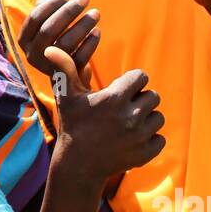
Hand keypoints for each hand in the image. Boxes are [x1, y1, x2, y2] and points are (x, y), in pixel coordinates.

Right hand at [15, 0, 100, 78]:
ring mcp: (48, 67)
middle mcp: (32, 55)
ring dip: (82, 25)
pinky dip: (90, 43)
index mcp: (24, 40)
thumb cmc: (58, 42)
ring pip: (65, 43)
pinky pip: (80, 57)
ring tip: (96, 13)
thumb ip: (47, 11)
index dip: (54, 3)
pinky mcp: (67, 77)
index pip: (35, 17)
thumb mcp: (49, 26)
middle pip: (48, 29)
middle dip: (68, 11)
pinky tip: (98, 31)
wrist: (68, 76)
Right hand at [45, 46, 164, 185]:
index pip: (141, 77)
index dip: (131, 82)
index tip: (119, 91)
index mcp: (114, 98)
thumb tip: (50, 48)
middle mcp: (130, 116)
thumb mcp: (67, 96)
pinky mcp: (146, 153)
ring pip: (158, 117)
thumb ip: (64, 68)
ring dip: (146, 119)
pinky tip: (132, 139)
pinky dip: (150, 139)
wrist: (77, 164)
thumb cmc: (72, 124)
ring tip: (128, 124)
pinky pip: (160, 139)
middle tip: (123, 109)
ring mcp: (139, 136)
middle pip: (153, 96)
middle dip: (140, 100)